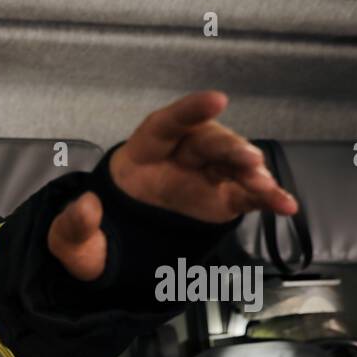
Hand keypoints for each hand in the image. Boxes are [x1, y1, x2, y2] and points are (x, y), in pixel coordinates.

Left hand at [48, 90, 297, 280]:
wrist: (110, 257)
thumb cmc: (89, 239)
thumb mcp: (71, 240)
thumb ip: (74, 225)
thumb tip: (86, 205)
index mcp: (138, 156)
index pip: (165, 126)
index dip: (190, 111)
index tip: (217, 100)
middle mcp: (176, 158)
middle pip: (207, 142)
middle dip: (230, 149)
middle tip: (248, 162)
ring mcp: (202, 178)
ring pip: (232, 164)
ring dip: (252, 171)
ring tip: (265, 187)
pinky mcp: (220, 201)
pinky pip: (247, 194)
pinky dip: (268, 199)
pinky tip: (286, 206)